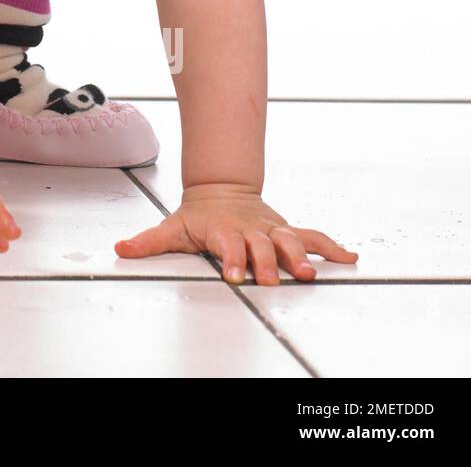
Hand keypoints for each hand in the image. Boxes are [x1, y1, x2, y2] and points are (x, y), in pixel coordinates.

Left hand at [113, 182, 358, 283]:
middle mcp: (250, 230)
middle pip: (261, 246)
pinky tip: (350, 258)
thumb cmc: (196, 216)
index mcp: (223, 231)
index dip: (232, 259)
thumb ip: (149, 242)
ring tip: (310, 273)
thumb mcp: (171, 227)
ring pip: (289, 240)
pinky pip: (312, 237)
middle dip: (266, 262)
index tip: (234, 275)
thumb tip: (120, 249)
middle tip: (271, 280)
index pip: (228, 245)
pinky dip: (331, 246)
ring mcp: (270, 229)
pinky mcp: (286, 230)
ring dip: (300, 256)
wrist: (220, 191)